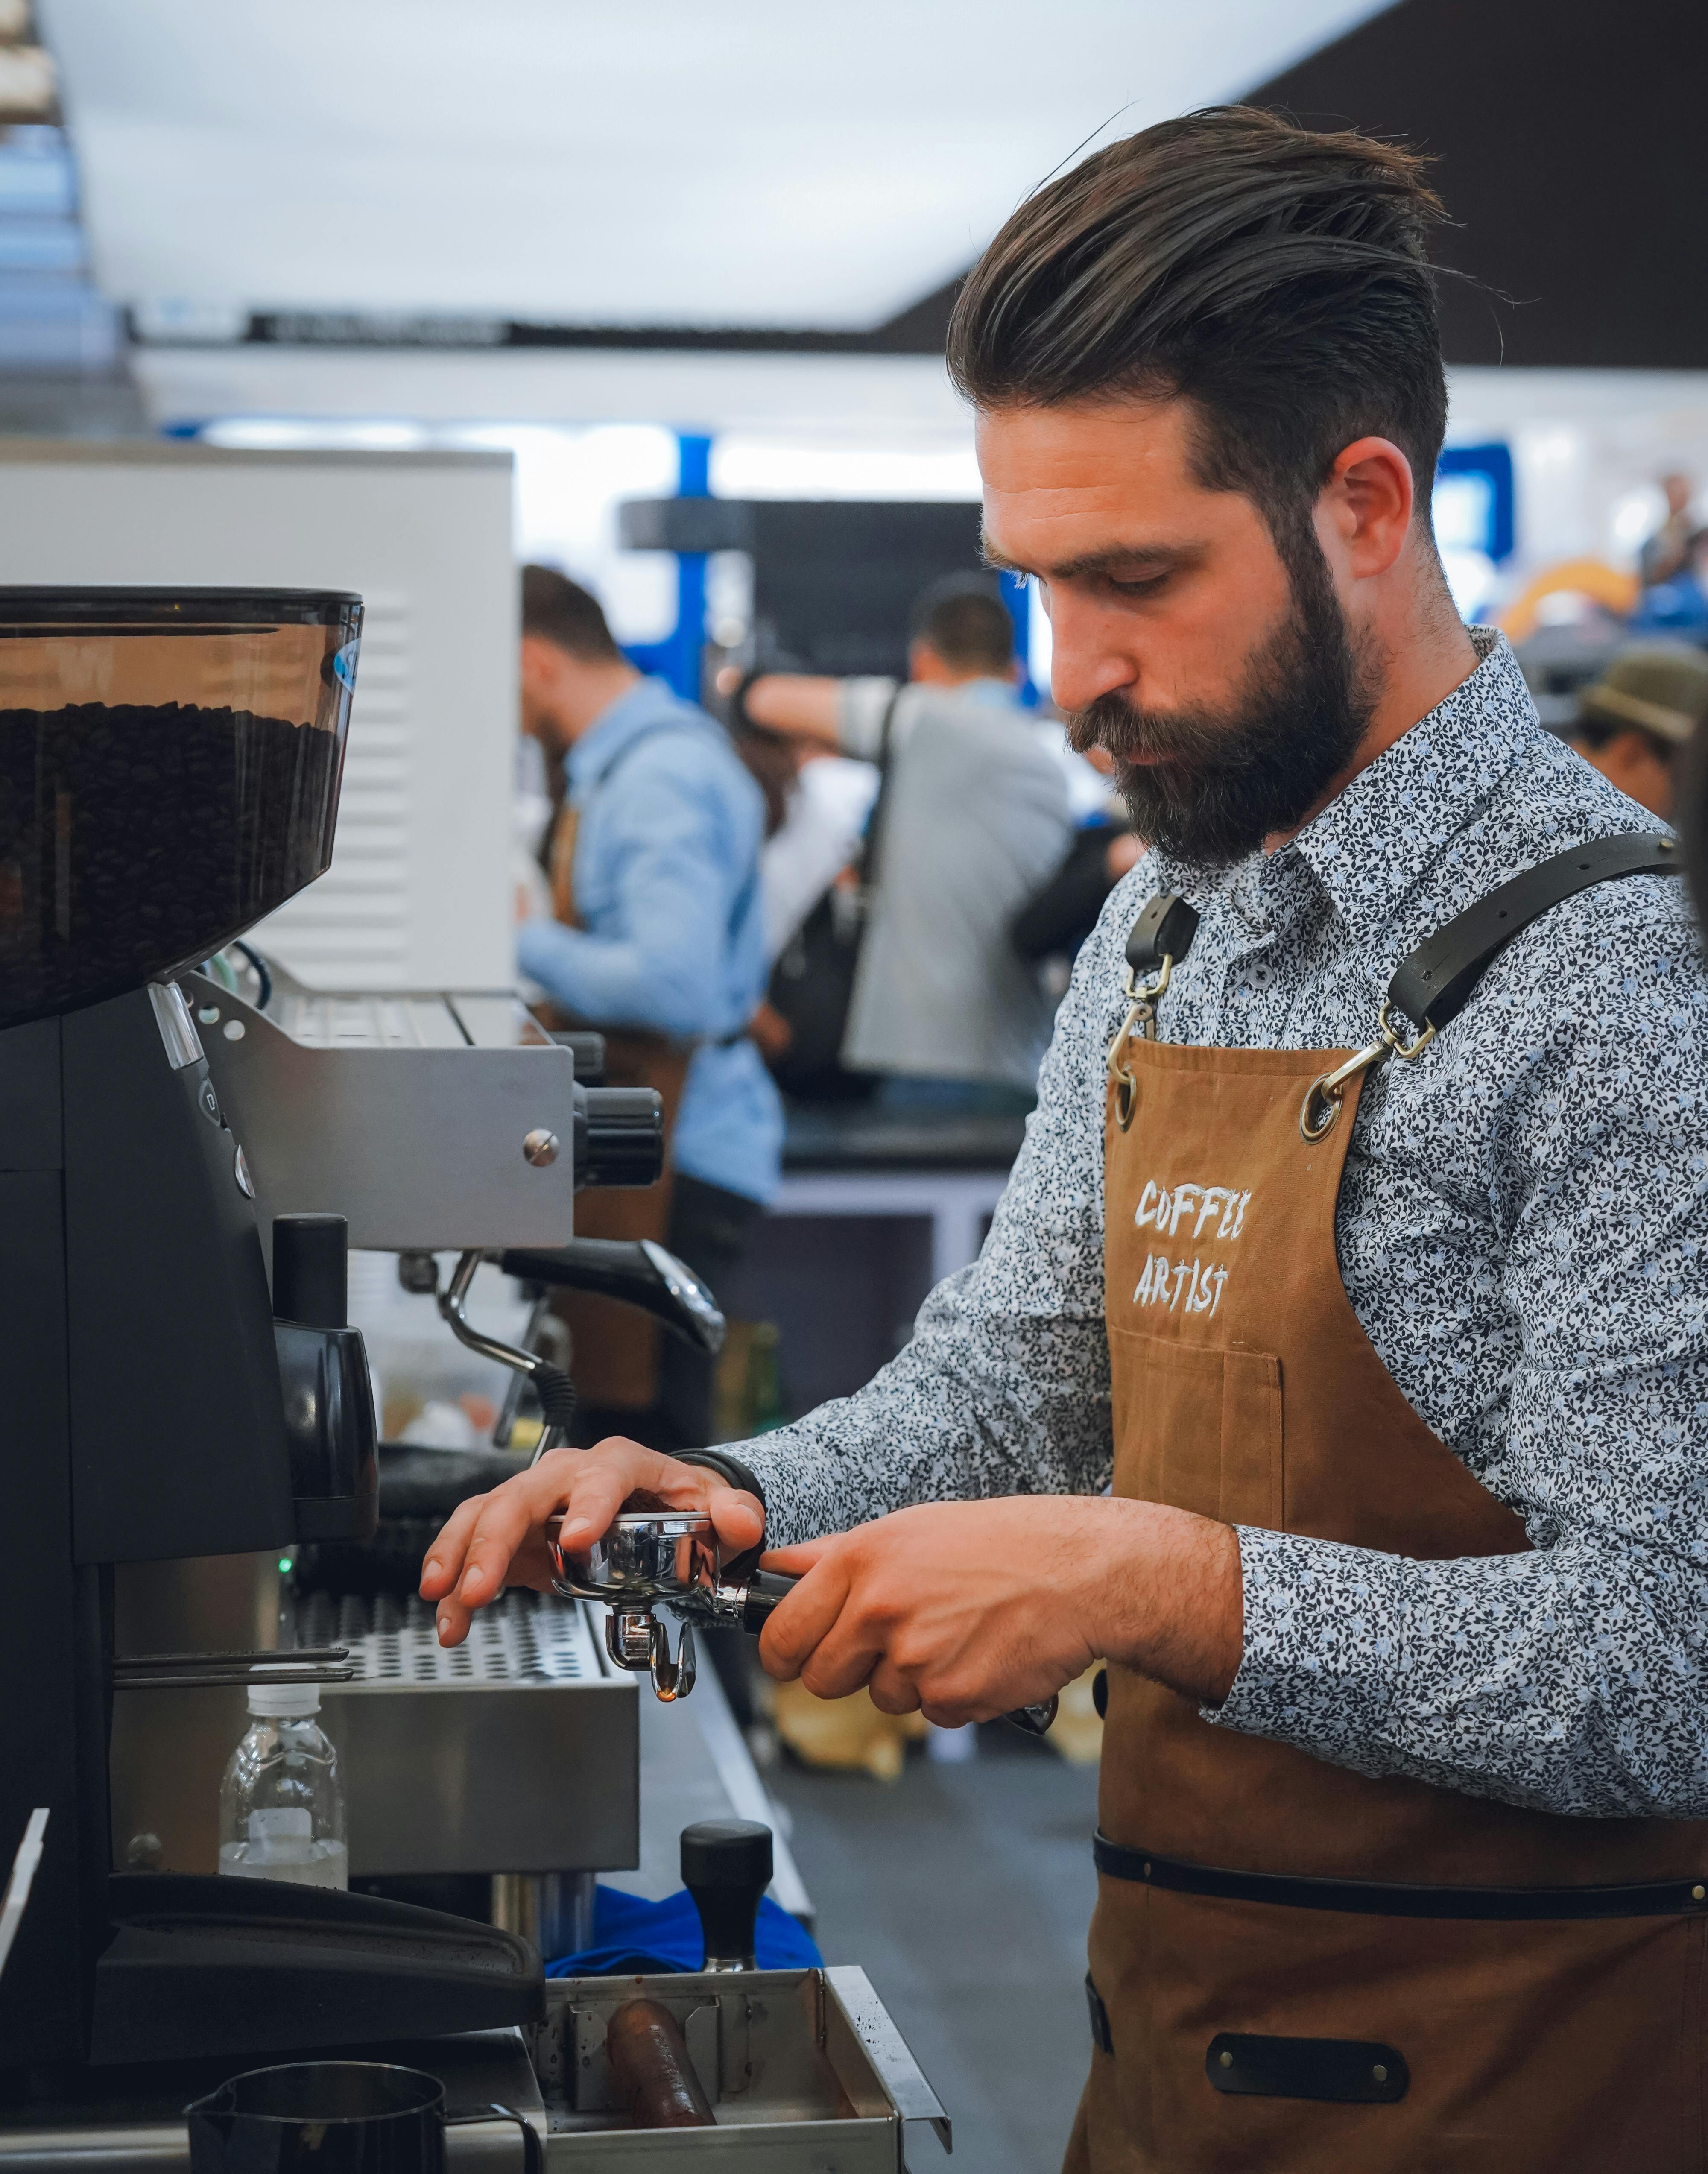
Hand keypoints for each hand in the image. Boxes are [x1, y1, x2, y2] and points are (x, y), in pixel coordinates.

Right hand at [419, 1440, 764, 1647]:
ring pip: (487, 1515)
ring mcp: (536, 1504)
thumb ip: (732, 1514)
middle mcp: (569, 1476)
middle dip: (496, 1540)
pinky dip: (459, 1583)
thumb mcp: (711, 1505)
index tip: (575, 1540)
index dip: (588, 1505)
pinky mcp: (516, 1535)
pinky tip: (452, 1619)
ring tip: (446, 1597)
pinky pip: (477, 1549)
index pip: (602, 1475)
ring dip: (461, 1555)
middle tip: (480, 1585)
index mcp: (621, 1465)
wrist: (653, 1504)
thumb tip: (741, 1523)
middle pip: (525, 1496)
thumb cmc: (676, 1499)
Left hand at [758, 1496, 1241, 1724]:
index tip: (798, 1655)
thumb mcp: (910, 1528)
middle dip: (848, 1670)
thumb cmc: (1001, 1543)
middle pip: (821, 1679)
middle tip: (892, 1642)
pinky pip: (931, 1712)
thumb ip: (834, 1556)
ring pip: (881, 1697)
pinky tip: (980, 1653)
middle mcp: (879, 1610)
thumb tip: (776, 1565)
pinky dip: (953, 1692)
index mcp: (860, 1562)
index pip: (782, 1634)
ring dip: (910, 1678)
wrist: (1081, 1571)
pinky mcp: (953, 1698)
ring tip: (954, 1632)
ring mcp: (915, 1658)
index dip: (786, 1652)